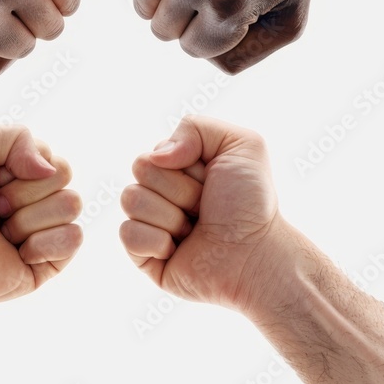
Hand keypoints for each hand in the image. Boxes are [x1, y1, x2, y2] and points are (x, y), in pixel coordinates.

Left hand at [0, 126, 82, 306]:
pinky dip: (43, 244)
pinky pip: (74, 239)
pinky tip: (18, 253)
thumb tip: (47, 169)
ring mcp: (46, 229)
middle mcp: (38, 198)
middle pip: (64, 176)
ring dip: (28, 219)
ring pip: (71, 206)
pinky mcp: (51, 261)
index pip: (51, 154)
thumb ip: (17, 136)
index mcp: (23, 171)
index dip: (22, 167)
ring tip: (1, 232)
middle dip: (24, 192)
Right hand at [119, 116, 283, 311]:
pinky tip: (178, 249)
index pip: (156, 149)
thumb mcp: (241, 144)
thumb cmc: (252, 202)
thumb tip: (157, 156)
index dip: (186, 165)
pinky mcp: (143, 256)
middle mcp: (161, 192)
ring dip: (171, 216)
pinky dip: (156, 241)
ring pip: (131, 199)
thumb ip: (195, 127)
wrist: (256, 254)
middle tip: (205, 207)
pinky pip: (127, 234)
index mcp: (178, 167)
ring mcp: (150, 223)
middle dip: (180, 189)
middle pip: (140, 169)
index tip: (212, 181)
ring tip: (195, 230)